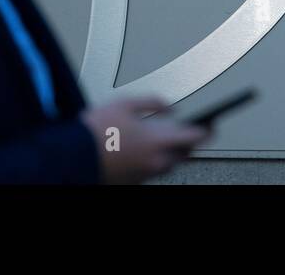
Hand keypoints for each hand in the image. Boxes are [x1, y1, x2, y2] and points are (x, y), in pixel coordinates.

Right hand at [80, 96, 210, 183]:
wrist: (72, 155)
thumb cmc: (95, 131)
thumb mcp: (125, 103)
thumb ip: (153, 102)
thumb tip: (169, 107)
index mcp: (157, 142)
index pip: (194, 137)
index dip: (207, 129)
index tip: (212, 125)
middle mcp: (154, 161)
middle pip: (183, 154)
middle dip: (189, 142)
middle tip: (191, 131)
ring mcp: (143, 174)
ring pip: (168, 164)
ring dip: (172, 152)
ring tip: (166, 138)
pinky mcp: (133, 181)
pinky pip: (152, 170)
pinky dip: (154, 159)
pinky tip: (145, 149)